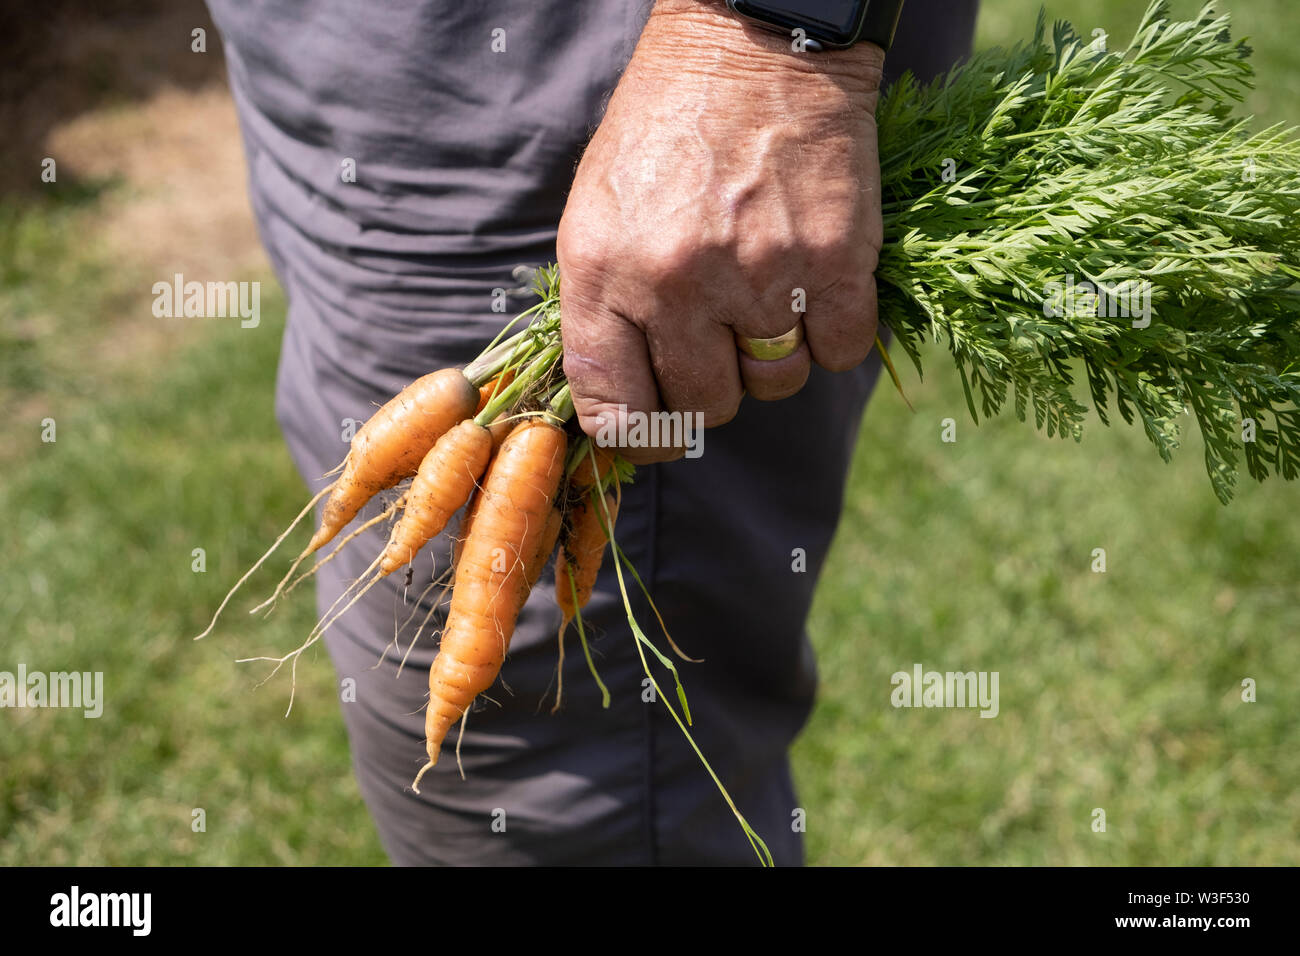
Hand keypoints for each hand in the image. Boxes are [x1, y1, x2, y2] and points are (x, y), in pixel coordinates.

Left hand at [557, 0, 884, 463]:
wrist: (753, 41)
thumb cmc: (667, 128)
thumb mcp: (596, 212)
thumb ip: (602, 310)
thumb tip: (620, 403)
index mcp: (604, 272)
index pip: (614, 409)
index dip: (638, 436)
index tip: (656, 434)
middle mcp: (675, 284)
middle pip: (704, 407)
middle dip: (712, 387)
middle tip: (720, 341)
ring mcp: (759, 276)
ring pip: (774, 385)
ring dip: (772, 356)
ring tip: (766, 293)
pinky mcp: (835, 261)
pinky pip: (838, 353)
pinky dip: (832, 334)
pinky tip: (815, 286)